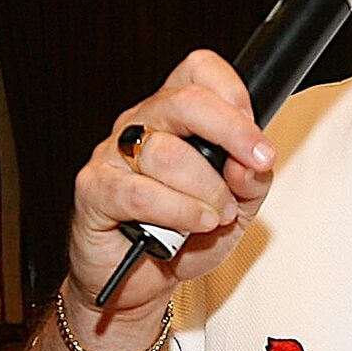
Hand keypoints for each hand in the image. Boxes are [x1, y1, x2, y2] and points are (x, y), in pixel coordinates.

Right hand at [67, 50, 275, 313]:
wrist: (139, 280)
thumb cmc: (185, 235)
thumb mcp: (239, 207)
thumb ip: (252, 180)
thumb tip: (252, 162)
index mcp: (177, 116)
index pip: (199, 70)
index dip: (233, 92)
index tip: (257, 134)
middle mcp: (142, 124)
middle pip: (185, 100)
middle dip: (232, 131)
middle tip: (257, 162)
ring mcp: (113, 154)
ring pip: (167, 152)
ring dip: (207, 189)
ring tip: (216, 215)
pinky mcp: (94, 190)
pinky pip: (140, 192)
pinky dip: (179, 211)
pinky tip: (193, 224)